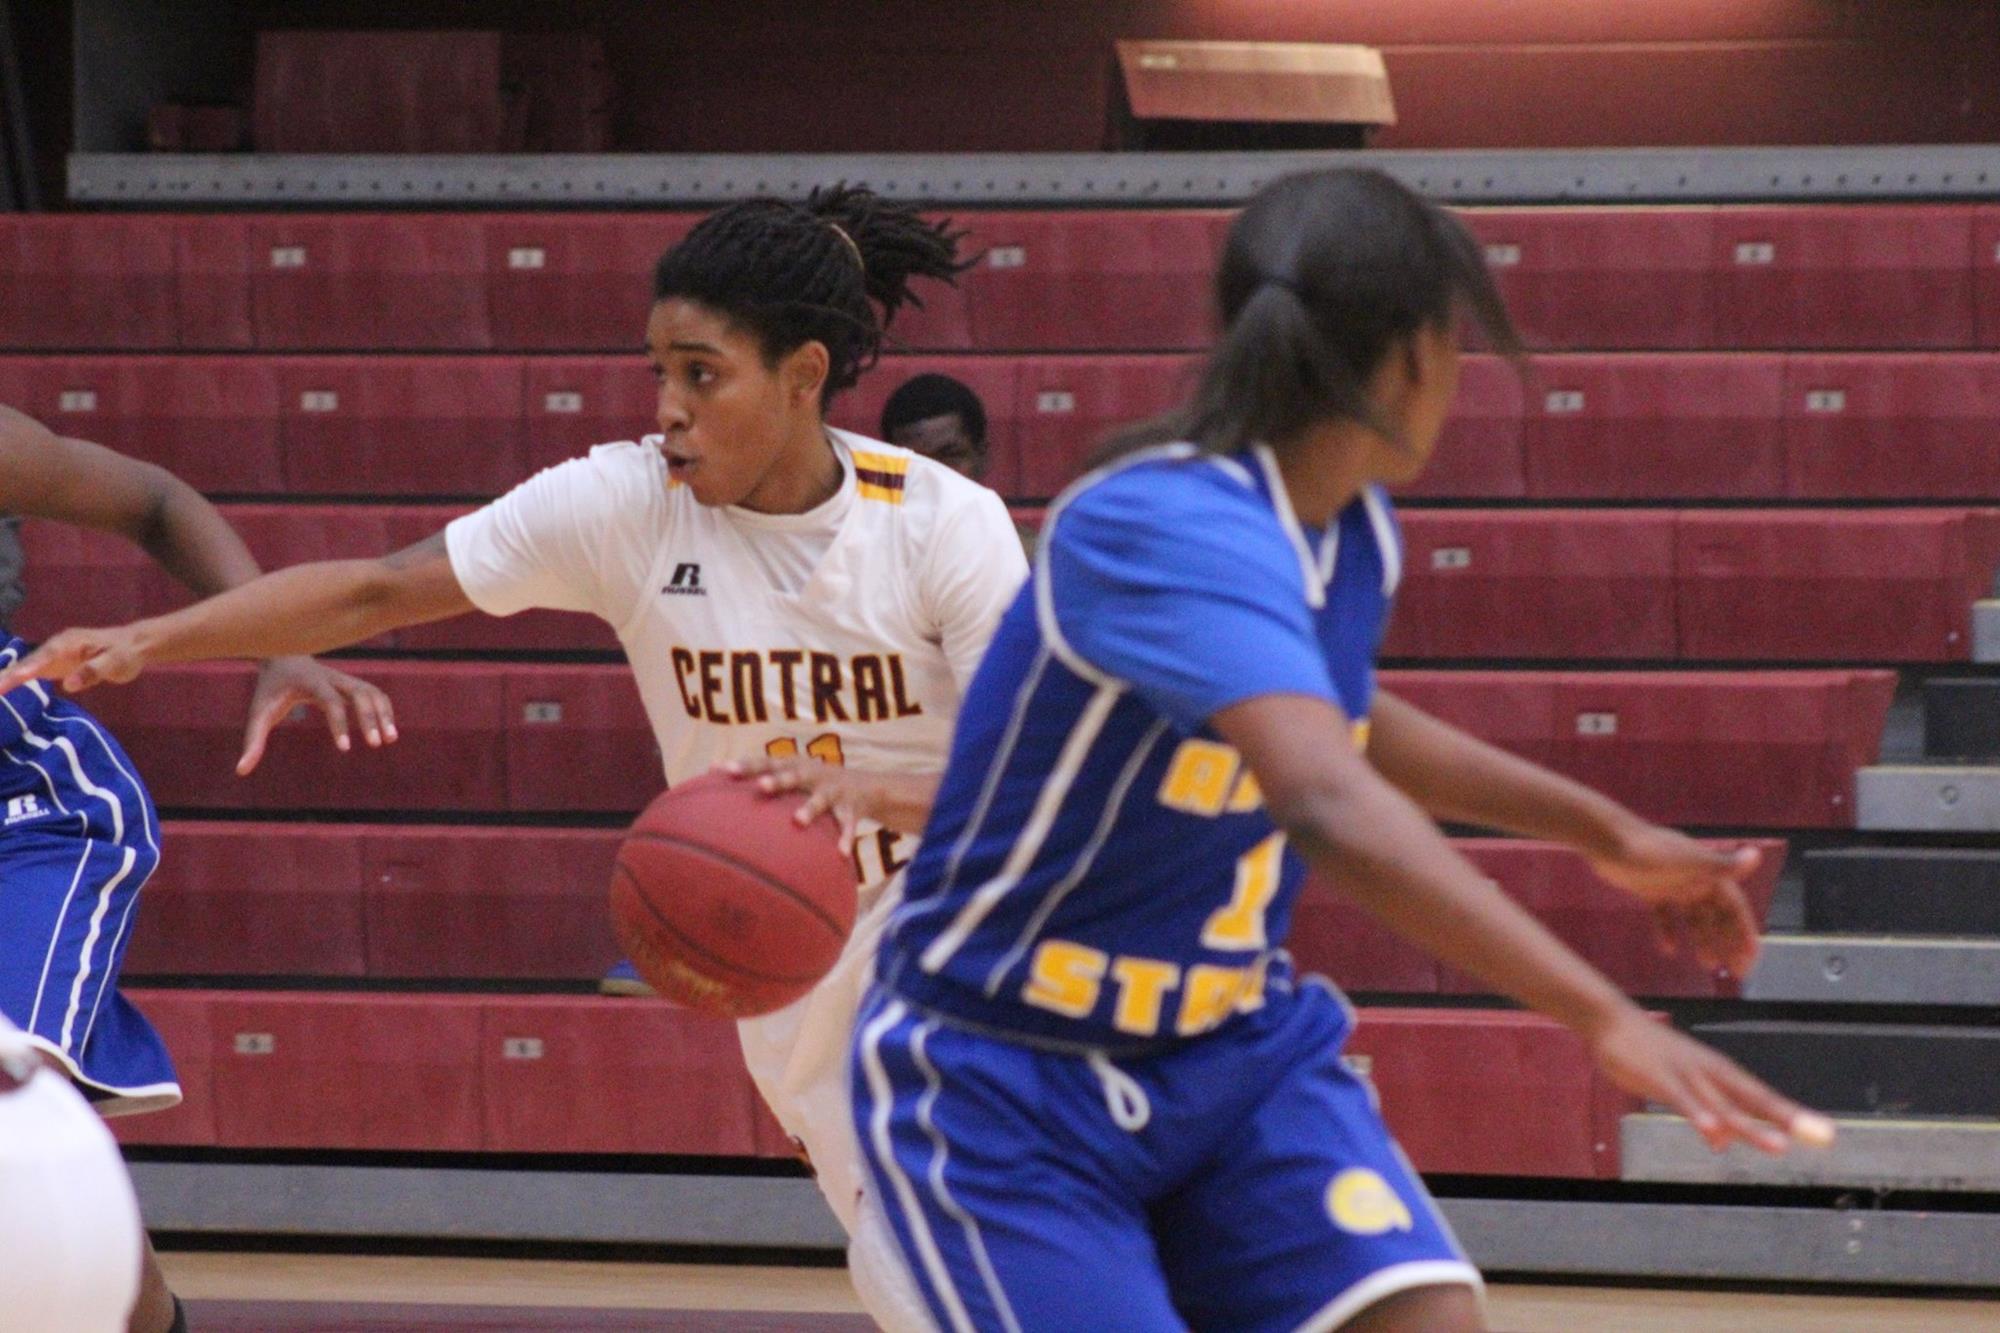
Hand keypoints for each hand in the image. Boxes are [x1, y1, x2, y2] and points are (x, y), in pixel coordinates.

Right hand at [0, 624, 149, 695]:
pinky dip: (16, 680)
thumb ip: (93, 671)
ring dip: (7, 678)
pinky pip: (32, 672)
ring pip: (26, 667)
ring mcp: (54, 655)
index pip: (47, 655)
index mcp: (70, 642)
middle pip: (29, 661)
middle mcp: (56, 647)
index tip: (15, 677)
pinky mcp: (54, 665)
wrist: (133, 646)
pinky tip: (3, 688)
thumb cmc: (126, 654)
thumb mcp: (116, 663)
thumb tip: (69, 684)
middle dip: (9, 674)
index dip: (30, 667)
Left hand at [239, 656, 398, 775]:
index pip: (332, 702)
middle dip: (371, 718)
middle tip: (377, 744)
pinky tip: (388, 731)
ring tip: (391, 740)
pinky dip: (384, 710)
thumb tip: (241, 771)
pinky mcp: (352, 683)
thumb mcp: (258, 714)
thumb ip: (253, 742)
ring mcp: (346, 678)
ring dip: (384, 714)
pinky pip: (375, 694)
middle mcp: (334, 678)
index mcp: (311, 682)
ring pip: (373, 692)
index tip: (345, 749)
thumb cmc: (270, 689)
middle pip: (361, 693)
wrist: (281, 658)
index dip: (340, 724)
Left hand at [722, 755, 879, 855]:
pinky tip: (842, 853)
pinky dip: (846, 837)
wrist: (866, 786)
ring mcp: (833, 790)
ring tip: (798, 821)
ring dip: (810, 808)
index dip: (746, 766)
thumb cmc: (813, 783)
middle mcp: (812, 774)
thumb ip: (758, 777)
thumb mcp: (791, 776)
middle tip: (760, 787)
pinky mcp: (852, 807)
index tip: (722, 770)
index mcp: (794, 766)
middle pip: (793, 775)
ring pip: (821, 799)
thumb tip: (710, 775)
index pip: (766, 762)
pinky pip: (848, 824)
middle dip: (778, 780)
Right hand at [1587, 1007, 1833, 1154]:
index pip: (1761, 1098)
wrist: (1611, 1020)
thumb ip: (1704, 1114)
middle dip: (1786, 1119)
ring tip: (1778, 1146)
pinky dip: (1698, 1115)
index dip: (1791, 1115)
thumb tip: (1722, 1142)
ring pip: (1723, 1104)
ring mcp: (1686, 1074)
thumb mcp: (1679, 1087)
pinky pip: (1682, 1099)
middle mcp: (1710, 1072)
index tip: (1823, 1133)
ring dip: (1750, 1125)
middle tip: (1818, 1136)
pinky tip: (1712, 1133)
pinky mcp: (1660, 1077)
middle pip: (1753, 1099)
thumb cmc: (1648, 1054)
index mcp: (1718, 1073)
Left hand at [1588, 824, 1763, 977]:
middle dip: (1728, 943)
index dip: (1744, 933)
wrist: (1608, 840)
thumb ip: (1721, 864)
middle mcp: (1694, 879)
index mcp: (1709, 873)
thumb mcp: (1688, 861)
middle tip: (1734, 972)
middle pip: (1717, 916)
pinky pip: (1664, 915)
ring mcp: (1672, 884)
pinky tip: (1668, 951)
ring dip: (1703, 940)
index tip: (1750, 959)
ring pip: (1694, 918)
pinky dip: (1668, 931)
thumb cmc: (1650, 850)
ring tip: (1707, 965)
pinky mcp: (1649, 889)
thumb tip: (1756, 855)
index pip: (1735, 908)